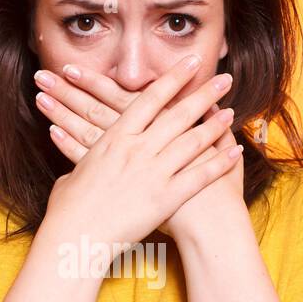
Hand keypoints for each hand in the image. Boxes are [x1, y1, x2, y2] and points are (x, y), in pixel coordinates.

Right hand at [37, 53, 242, 265]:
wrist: (73, 237)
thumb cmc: (67, 208)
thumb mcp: (72, 173)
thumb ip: (80, 157)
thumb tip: (70, 147)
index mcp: (115, 138)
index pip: (150, 99)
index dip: (173, 79)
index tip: (190, 64)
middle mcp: (137, 149)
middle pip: (178, 114)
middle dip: (203, 94)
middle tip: (223, 79)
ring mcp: (153, 173)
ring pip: (192, 142)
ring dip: (215, 125)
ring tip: (232, 111)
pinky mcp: (165, 199)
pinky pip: (199, 177)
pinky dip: (219, 163)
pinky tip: (235, 152)